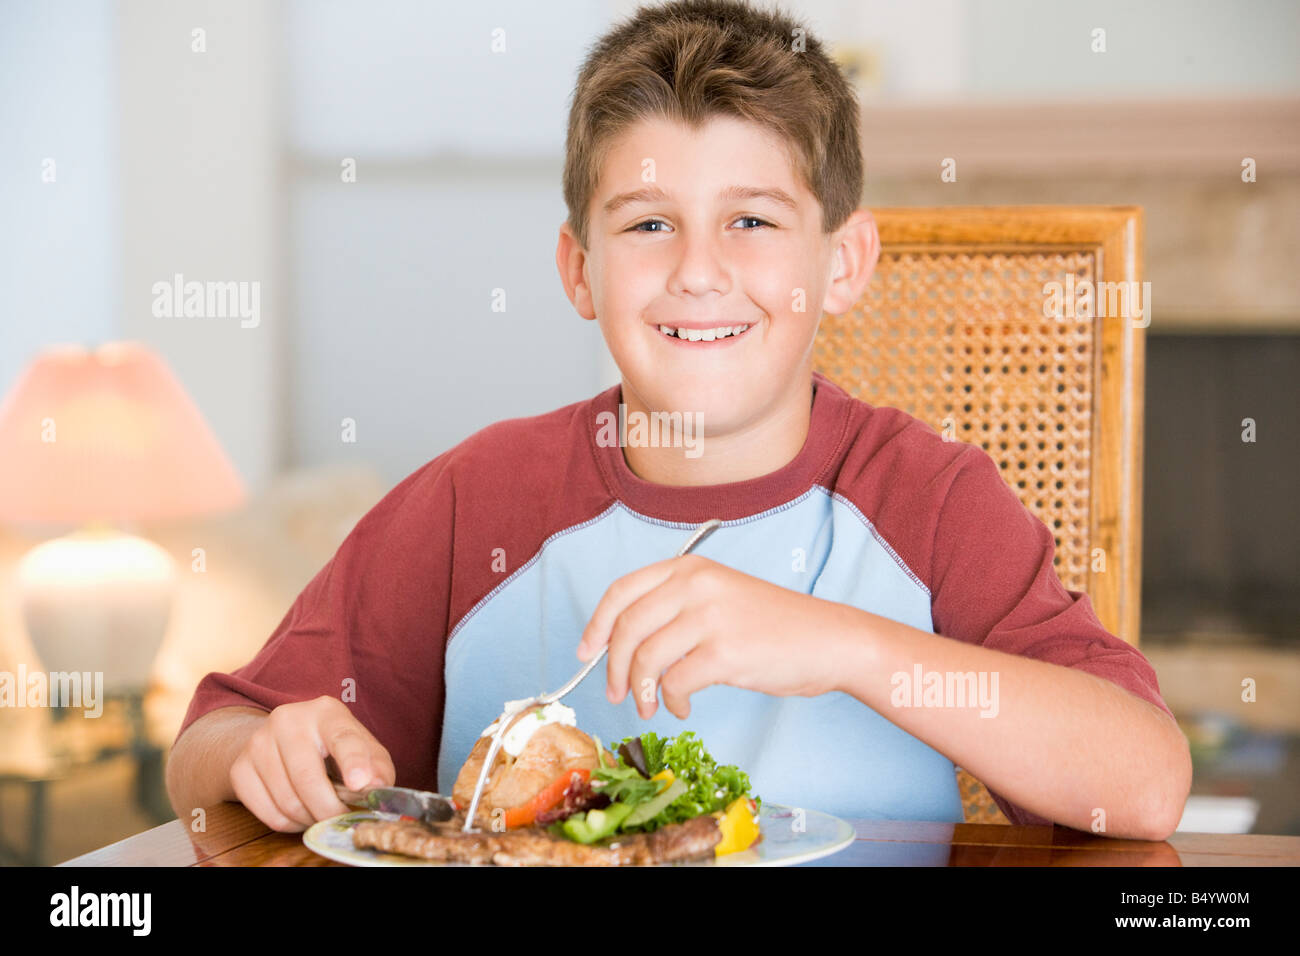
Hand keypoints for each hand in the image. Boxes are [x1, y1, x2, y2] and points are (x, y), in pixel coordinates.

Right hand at [229, 695, 395, 831]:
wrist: (282, 738)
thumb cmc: (332, 745)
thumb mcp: (362, 747)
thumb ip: (377, 767)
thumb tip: (378, 788)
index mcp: (326, 712)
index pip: (343, 738)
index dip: (353, 762)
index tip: (361, 784)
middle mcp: (288, 721)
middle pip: (308, 778)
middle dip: (329, 810)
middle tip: (341, 820)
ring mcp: (259, 743)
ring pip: (287, 801)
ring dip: (310, 819)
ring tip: (321, 813)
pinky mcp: (240, 768)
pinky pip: (268, 814)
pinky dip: (290, 824)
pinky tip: (300, 814)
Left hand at [575, 554, 841, 719]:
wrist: (827, 640)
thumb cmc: (772, 625)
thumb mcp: (718, 597)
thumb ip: (673, 610)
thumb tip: (622, 649)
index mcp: (689, 567)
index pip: (621, 591)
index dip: (596, 625)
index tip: (585, 652)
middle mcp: (695, 585)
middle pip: (627, 628)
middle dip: (613, 668)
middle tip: (616, 694)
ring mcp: (709, 617)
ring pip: (645, 659)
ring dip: (640, 691)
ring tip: (650, 706)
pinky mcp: (724, 652)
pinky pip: (674, 684)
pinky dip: (671, 703)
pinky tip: (683, 707)